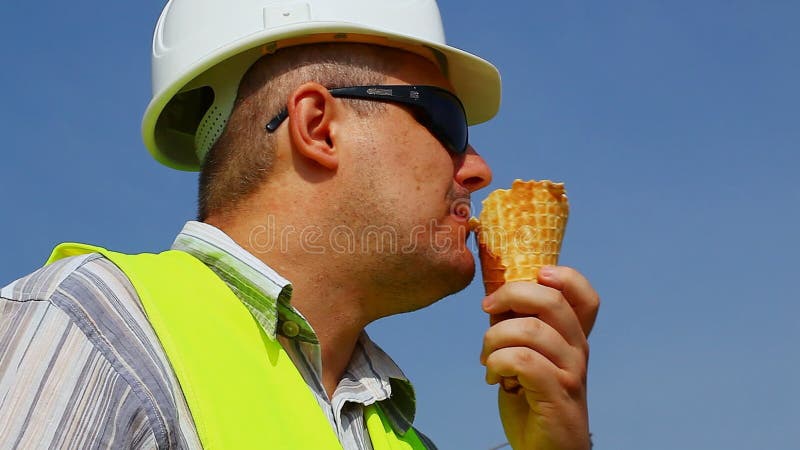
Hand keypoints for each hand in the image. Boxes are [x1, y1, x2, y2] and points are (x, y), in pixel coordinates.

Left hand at [479, 266, 599, 449]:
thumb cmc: (532, 405)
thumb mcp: (526, 360)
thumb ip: (519, 330)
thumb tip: (496, 301)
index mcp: (572, 339)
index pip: (585, 297)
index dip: (564, 277)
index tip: (535, 275)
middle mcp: (578, 352)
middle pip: (552, 301)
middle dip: (511, 294)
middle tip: (487, 308)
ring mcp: (571, 373)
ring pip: (529, 330)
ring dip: (494, 338)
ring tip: (486, 358)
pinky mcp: (557, 396)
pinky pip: (522, 360)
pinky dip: (497, 362)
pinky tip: (492, 377)